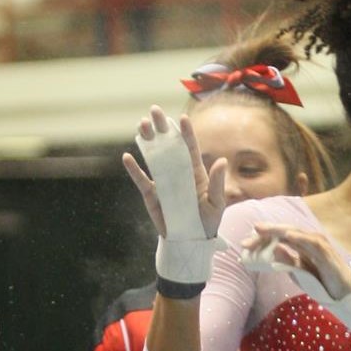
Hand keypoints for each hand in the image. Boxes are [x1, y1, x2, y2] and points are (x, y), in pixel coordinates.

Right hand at [122, 105, 226, 238]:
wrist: (191, 241)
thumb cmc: (207, 222)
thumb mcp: (217, 203)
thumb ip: (218, 183)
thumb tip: (222, 161)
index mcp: (196, 173)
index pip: (190, 148)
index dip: (186, 133)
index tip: (182, 118)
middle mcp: (178, 173)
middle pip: (169, 146)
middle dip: (162, 128)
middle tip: (154, 110)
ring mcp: (163, 183)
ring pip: (153, 158)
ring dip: (147, 142)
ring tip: (140, 124)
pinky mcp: (152, 196)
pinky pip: (141, 180)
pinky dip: (134, 169)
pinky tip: (128, 156)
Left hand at [243, 224, 350, 298]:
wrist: (344, 292)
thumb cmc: (322, 280)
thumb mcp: (300, 271)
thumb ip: (287, 261)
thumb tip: (271, 251)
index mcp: (301, 245)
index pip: (280, 237)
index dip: (263, 238)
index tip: (246, 243)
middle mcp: (309, 241)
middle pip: (285, 231)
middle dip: (267, 232)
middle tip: (249, 234)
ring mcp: (319, 245)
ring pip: (297, 233)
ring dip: (279, 231)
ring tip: (263, 230)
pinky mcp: (327, 253)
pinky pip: (312, 243)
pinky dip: (300, 238)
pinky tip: (288, 236)